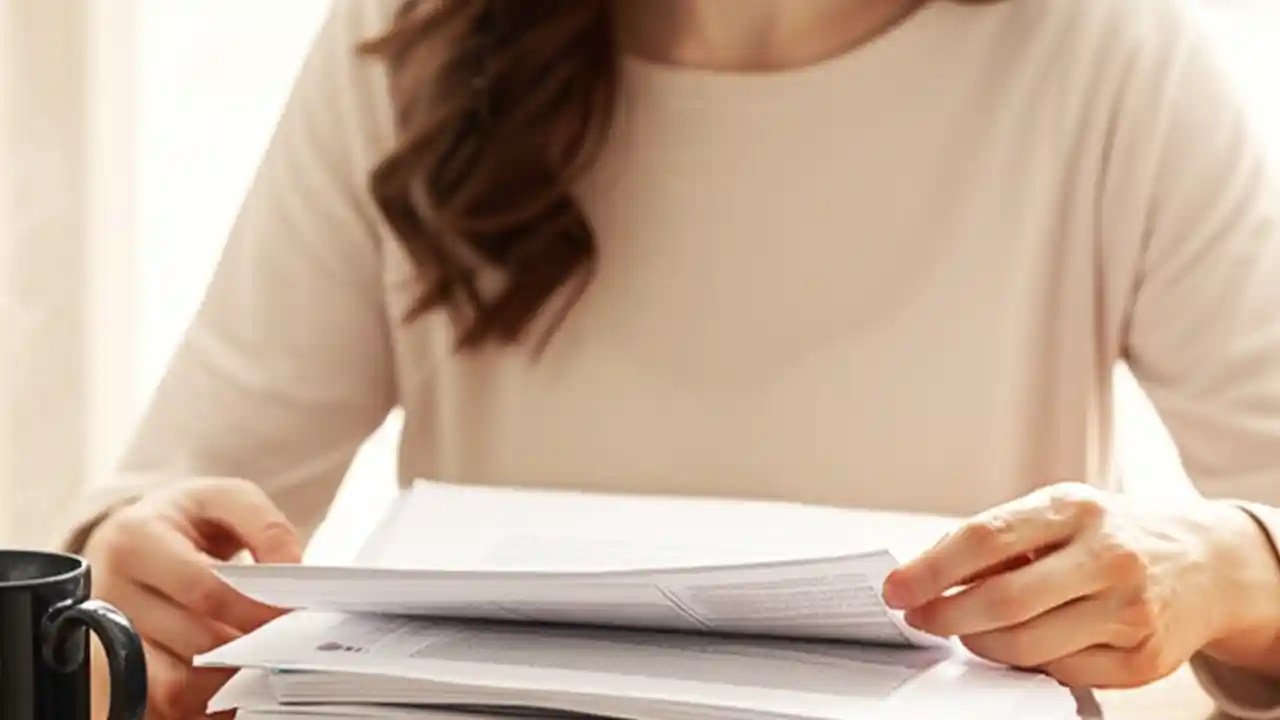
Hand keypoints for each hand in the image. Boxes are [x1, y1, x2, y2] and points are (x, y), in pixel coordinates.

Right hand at [83, 478, 301, 718]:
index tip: (293, 615)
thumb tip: (291, 575)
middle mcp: (109, 591)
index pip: (206, 589)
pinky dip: (198, 701)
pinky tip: (223, 679)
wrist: (137, 535)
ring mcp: (103, 638)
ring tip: (254, 659)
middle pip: (195, 642)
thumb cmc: (187, 520)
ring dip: (226, 679)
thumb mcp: (228, 500)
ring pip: (176, 685)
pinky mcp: (106, 674)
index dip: (257, 608)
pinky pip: (159, 705)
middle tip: (284, 643)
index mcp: (136, 539)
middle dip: (249, 646)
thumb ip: (268, 530)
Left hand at [882, 482, 1279, 688]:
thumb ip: (998, 538)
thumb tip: (926, 572)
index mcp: (1075, 508)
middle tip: (919, 618)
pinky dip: (1027, 663)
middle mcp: (1108, 556)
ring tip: (967, 631)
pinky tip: (1022, 644)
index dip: (931, 569)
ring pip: (1026, 646)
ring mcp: (1130, 610)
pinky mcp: (1143, 659)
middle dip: (945, 615)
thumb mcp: (1058, 513)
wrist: (1205, 563)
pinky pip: (1059, 672)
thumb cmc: (1109, 534)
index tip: (895, 588)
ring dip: (980, 644)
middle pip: (1003, 601)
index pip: (985, 538)